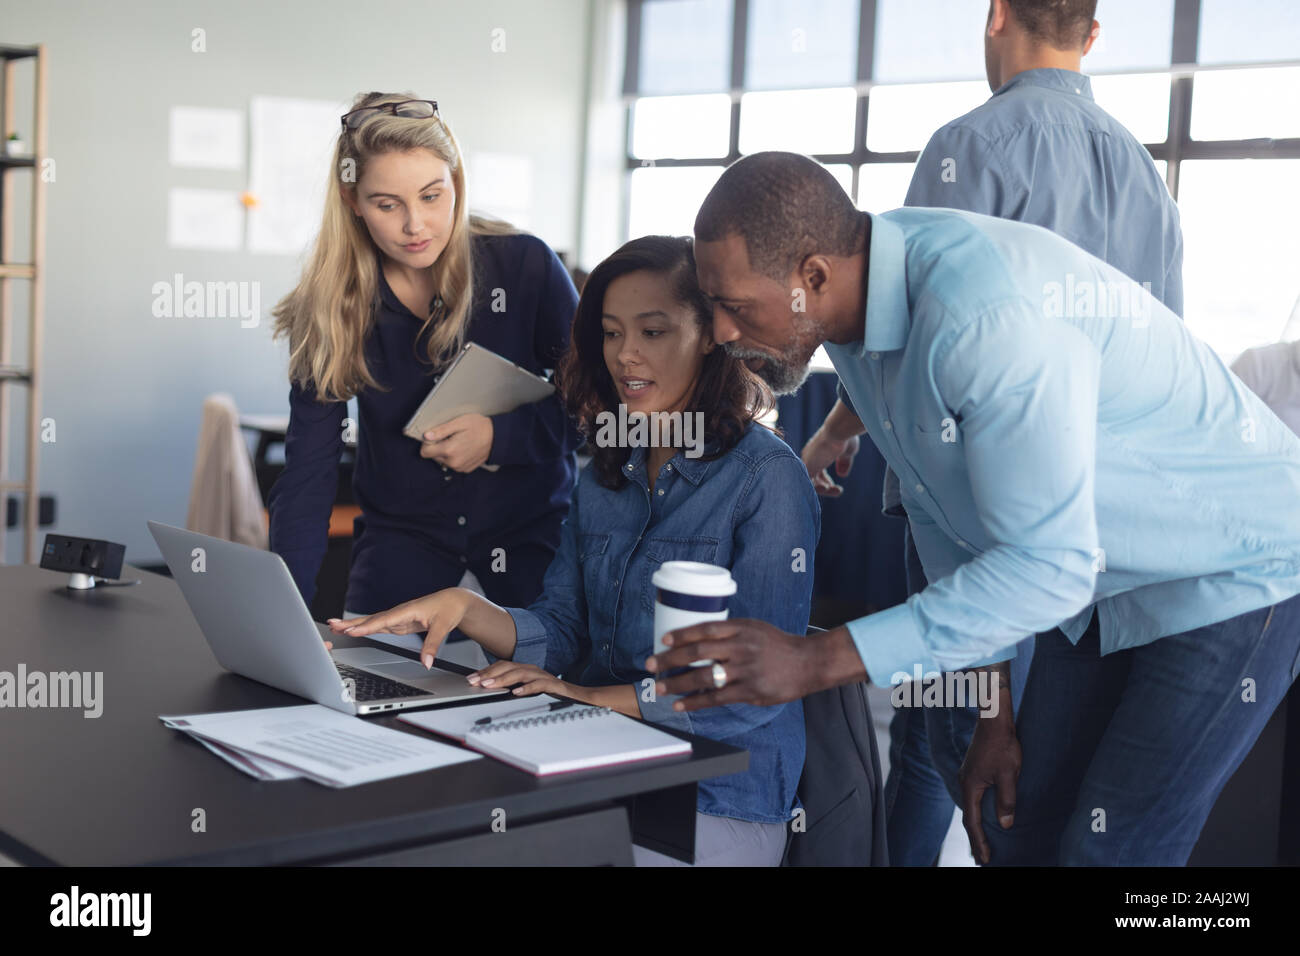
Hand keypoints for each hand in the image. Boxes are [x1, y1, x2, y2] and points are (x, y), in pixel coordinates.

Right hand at [325, 588, 469, 668]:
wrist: (453, 601)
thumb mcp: (444, 626)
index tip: (352, 630)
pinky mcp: (398, 623)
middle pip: (372, 619)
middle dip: (352, 623)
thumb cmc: (449, 609)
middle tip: (332, 625)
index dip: (368, 625)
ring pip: (372, 621)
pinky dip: (363, 628)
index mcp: (408, 610)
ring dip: (353, 625)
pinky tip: (352, 631)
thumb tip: (426, 662)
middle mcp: (399, 612)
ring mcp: (397, 618)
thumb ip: (432, 645)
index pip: (385, 620)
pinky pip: (377, 625)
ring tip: (334, 627)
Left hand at [421, 413, 492, 471]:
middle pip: (433, 456)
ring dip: (446, 452)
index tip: (437, 436)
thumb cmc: (479, 427)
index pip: (425, 452)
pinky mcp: (465, 469)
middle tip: (451, 437)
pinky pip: (452, 464)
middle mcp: (453, 462)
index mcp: (449, 450)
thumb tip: (426, 436)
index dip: (428, 443)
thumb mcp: (459, 423)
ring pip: (443, 460)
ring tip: (459, 442)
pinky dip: (455, 457)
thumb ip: (441, 430)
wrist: (497, 438)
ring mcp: (459, 467)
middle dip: (438, 447)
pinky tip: (464, 448)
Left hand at [468, 660, 572, 697]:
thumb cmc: (551, 694)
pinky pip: (538, 684)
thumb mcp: (528, 690)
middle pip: (508, 666)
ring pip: (520, 673)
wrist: (578, 696)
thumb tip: (490, 690)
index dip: (486, 671)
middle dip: (489, 673)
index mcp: (525, 670)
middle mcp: (532, 670)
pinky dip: (526, 688)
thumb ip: (512, 688)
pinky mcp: (553, 685)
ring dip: (502, 679)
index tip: (471, 679)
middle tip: (474, 681)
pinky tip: (515, 693)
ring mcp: (542, 676)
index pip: (502, 666)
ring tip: (489, 685)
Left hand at [643, 618, 811, 709]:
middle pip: (699, 652)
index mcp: (742, 629)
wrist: (808, 662)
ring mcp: (746, 671)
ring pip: (705, 676)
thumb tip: (696, 641)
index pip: (705, 629)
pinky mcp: (750, 692)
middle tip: (650, 664)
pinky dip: (695, 701)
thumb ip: (729, 633)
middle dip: (670, 659)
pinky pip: (717, 698)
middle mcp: (742, 648)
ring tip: (660, 687)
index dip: (682, 634)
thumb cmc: (777, 644)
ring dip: (678, 683)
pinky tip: (680, 704)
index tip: (663, 640)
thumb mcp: (754, 628)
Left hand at [801, 428, 859, 497]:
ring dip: (824, 490)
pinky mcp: (808, 466)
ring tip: (838, 491)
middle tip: (838, 490)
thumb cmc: (845, 436)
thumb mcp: (847, 450)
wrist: (839, 429)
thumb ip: (843, 462)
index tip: (836, 486)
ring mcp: (807, 460)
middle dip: (825, 486)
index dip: (825, 480)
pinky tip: (829, 489)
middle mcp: (810, 455)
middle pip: (812, 476)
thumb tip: (842, 475)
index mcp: (817, 449)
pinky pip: (809, 484)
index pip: (816, 468)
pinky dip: (819, 490)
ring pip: (810, 481)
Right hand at [958, 710, 1021, 864]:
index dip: (979, 841)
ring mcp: (968, 776)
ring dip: (977, 826)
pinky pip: (975, 798)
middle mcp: (965, 783)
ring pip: (971, 807)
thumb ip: (1006, 800)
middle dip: (975, 838)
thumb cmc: (1002, 745)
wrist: (994, 720)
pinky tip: (985, 815)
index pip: (972, 821)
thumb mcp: (1008, 774)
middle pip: (969, 817)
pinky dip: (979, 812)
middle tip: (982, 858)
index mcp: (970, 786)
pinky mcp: (975, 771)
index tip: (985, 858)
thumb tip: (1006, 825)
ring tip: (983, 842)